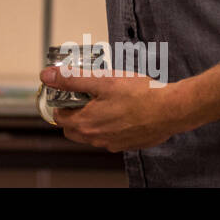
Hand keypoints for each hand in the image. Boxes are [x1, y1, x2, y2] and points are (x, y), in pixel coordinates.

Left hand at [40, 65, 190, 151]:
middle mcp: (97, 138)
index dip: (60, 102)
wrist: (172, 109)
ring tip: (105, 99)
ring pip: (93, 133)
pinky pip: (111, 136)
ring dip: (92, 119)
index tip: (66, 91)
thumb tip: (47, 76)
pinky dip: (110, 125)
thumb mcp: (101, 80)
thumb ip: (71, 79)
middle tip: (84, 95)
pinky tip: (122, 109)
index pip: (59, 117)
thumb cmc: (140, 94)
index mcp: (86, 124)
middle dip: (73, 113)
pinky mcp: (129, 143)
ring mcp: (114, 143)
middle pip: (74, 129)